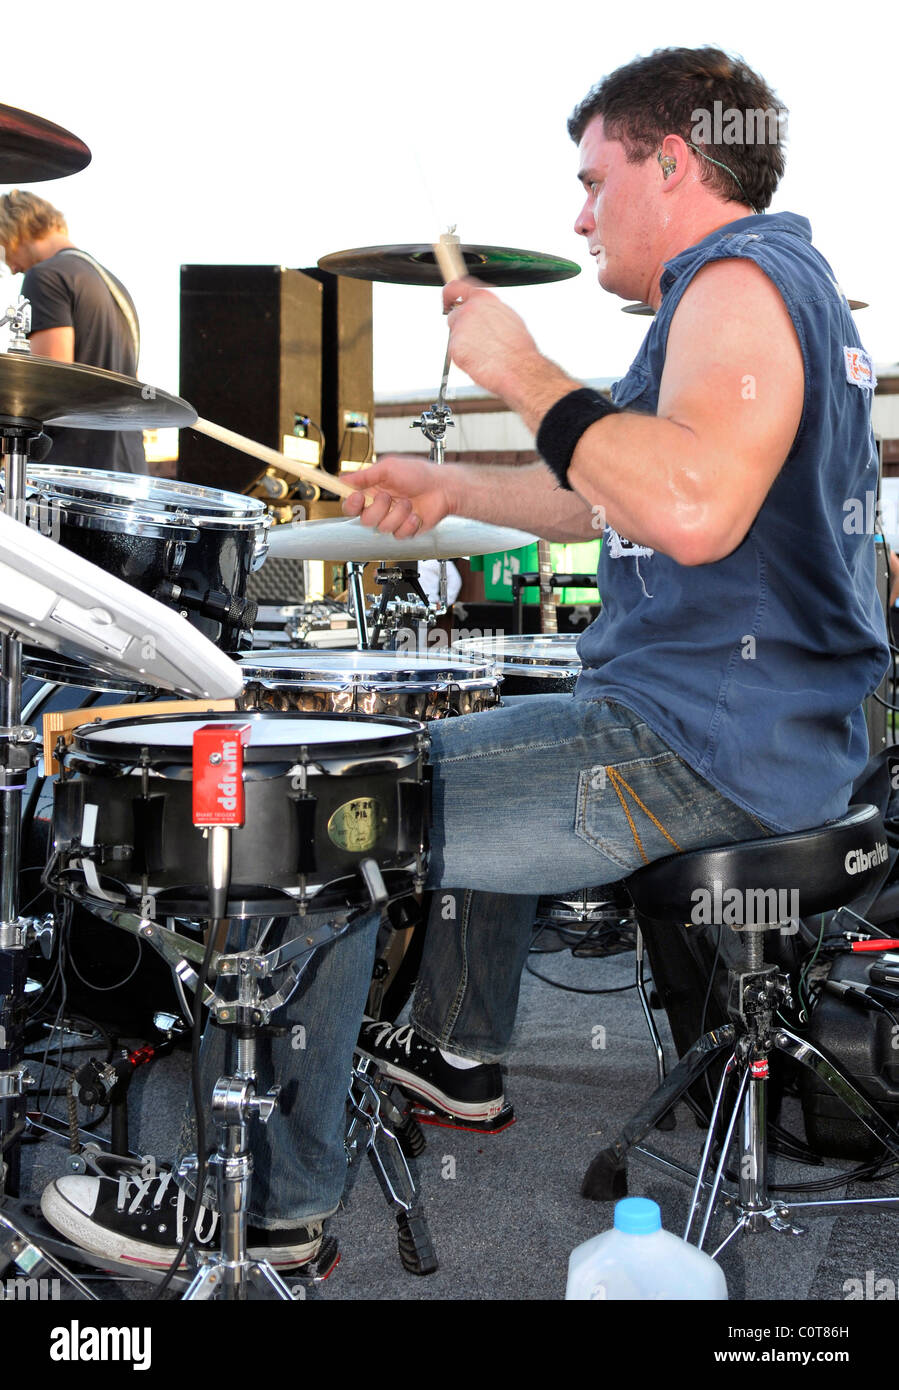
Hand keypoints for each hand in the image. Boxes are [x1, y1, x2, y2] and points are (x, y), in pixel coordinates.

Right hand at [342, 455, 455, 536]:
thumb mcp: (389, 467)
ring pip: (382, 528)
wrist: (444, 488)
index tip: (357, 498)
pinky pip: (398, 535)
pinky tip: (416, 514)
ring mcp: (393, 519)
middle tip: (389, 497)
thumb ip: (366, 475)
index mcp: (373, 490)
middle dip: (378, 508)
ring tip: (409, 503)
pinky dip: (408, 523)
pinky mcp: (405, 530)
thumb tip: (344, 478)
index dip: (351, 504)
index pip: (351, 504)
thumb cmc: (420, 474)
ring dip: (397, 514)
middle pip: (364, 519)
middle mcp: (381, 507)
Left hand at [443, 277, 541, 401]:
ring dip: (464, 343)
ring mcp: (460, 328)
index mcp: (483, 299)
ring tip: (484, 352)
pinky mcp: (454, 347)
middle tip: (475, 340)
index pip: (456, 288)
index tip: (447, 301)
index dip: (449, 295)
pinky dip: (464, 358)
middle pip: (454, 315)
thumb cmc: (517, 347)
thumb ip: (489, 310)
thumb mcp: (508, 317)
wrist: (519, 368)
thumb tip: (484, 312)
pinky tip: (480, 360)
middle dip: (462, 327)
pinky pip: (454, 352)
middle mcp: (469, 310)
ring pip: (455, 336)